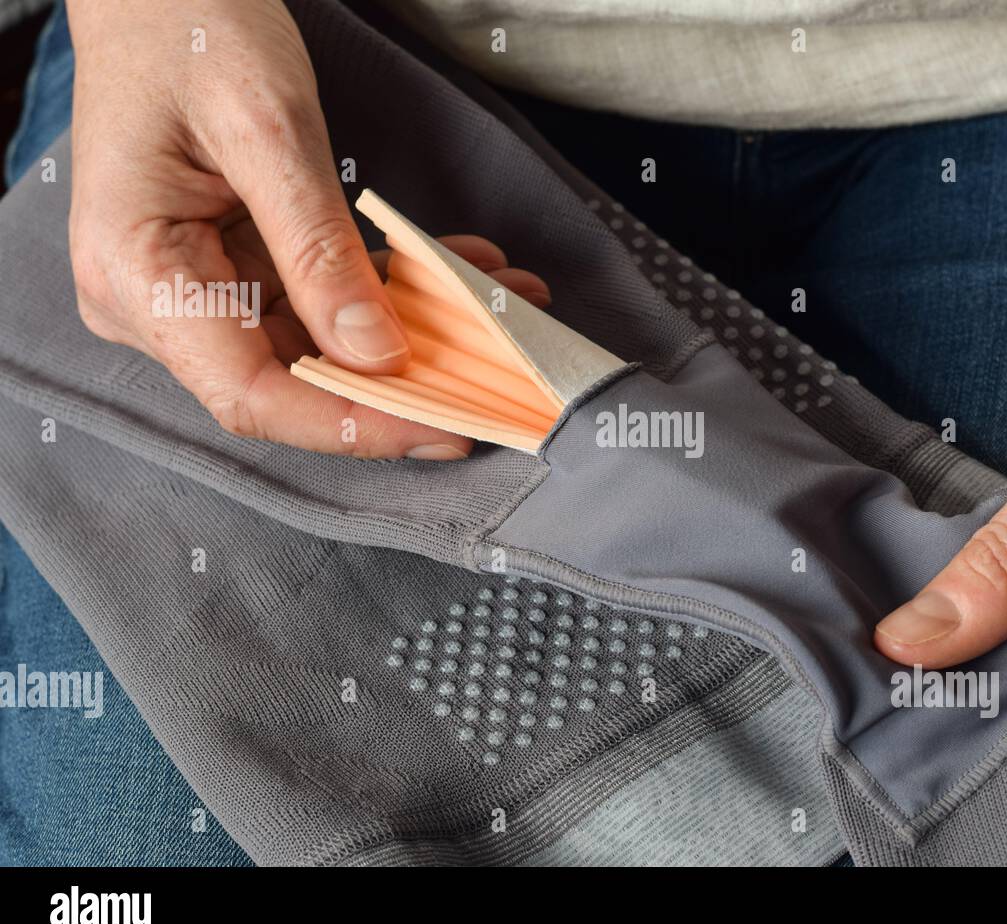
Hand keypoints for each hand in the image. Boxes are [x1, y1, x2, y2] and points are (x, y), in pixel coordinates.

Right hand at [66, 0, 549, 457]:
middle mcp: (156, 299)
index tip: (442, 426)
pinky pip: (317, 302)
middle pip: (289, 381)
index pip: (253, 394)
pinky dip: (388, 293)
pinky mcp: (231, 265)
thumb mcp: (267, 131)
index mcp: (139, 274)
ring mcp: (194, 285)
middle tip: (490, 384)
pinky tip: (455, 274)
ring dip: (410, 335)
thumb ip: (319, 250)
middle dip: (400, 384)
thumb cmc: (186, 26)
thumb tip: (376, 353)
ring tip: (495, 306)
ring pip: (316, 347)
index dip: (352, 422)